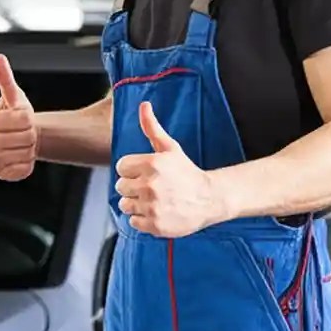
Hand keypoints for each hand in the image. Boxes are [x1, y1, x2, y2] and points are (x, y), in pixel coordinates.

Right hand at [0, 54, 37, 180]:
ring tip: (24, 143)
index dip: (27, 118)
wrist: (19, 137)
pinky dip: (28, 164)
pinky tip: (22, 157)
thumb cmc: (16, 114)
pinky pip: (22, 171)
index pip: (20, 120)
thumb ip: (5, 79)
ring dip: (30, 149)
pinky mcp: (2, 173)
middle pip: (23, 138)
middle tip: (26, 132)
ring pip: (24, 154)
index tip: (24, 117)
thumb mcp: (14, 96)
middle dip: (30, 134)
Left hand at [114, 102, 226, 236]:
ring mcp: (152, 206)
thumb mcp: (170, 148)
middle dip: (133, 187)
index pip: (121, 167)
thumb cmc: (187, 172)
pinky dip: (142, 220)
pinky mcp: (155, 225)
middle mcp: (150, 185)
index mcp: (151, 164)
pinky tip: (156, 212)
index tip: (145, 173)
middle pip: (121, 187)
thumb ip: (152, 127)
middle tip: (151, 187)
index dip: (132, 170)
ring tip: (154, 200)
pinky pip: (133, 222)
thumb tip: (143, 105)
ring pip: (125, 205)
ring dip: (136, 204)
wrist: (210, 199)